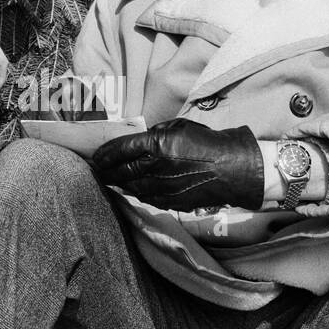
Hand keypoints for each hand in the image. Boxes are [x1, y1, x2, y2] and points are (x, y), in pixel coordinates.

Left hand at [91, 118, 263, 211]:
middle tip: (97, 169)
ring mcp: (162, 187)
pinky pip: (146, 198)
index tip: (96, 156)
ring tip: (109, 179)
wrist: (232, 168)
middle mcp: (155, 167)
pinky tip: (131, 188)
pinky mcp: (170, 201)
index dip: (104, 153)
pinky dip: (135, 192)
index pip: (120, 150)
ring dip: (118, 183)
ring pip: (130, 187)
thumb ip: (155, 133)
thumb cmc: (207, 143)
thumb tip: (138, 141)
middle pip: (120, 172)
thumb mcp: (178, 127)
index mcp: (156, 145)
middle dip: (105, 171)